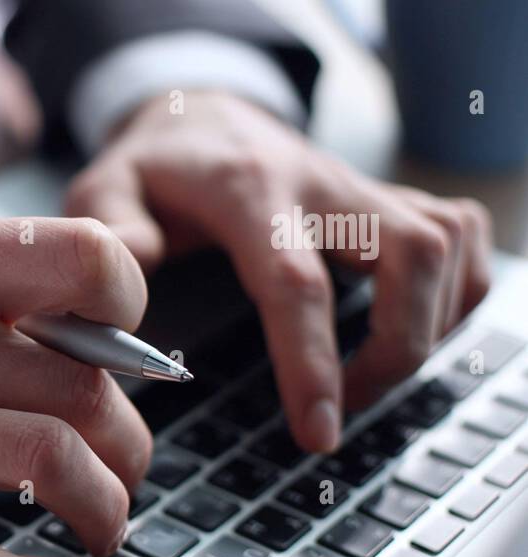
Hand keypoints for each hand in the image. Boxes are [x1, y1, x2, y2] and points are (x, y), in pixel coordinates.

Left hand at [65, 91, 491, 452]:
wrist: (199, 118)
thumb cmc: (152, 169)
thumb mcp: (104, 188)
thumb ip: (110, 234)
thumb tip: (127, 297)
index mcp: (247, 191)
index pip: (296, 282)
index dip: (313, 364)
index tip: (317, 431)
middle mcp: (320, 185)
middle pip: (409, 258)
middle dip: (397, 348)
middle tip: (344, 407)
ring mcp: (361, 190)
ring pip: (446, 244)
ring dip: (431, 323)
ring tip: (370, 376)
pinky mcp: (386, 200)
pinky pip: (459, 234)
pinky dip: (458, 286)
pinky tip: (415, 325)